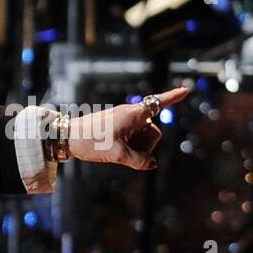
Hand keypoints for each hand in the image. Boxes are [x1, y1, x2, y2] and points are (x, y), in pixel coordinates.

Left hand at [67, 87, 189, 169]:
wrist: (66, 137)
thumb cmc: (90, 141)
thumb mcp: (117, 154)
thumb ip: (139, 161)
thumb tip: (152, 163)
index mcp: (134, 114)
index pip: (159, 103)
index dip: (173, 97)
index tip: (186, 89)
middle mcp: (130, 114)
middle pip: (153, 130)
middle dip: (147, 144)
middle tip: (127, 154)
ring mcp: (122, 120)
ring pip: (142, 135)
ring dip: (136, 146)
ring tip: (117, 152)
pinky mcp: (115, 126)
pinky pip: (131, 137)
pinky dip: (129, 146)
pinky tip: (116, 152)